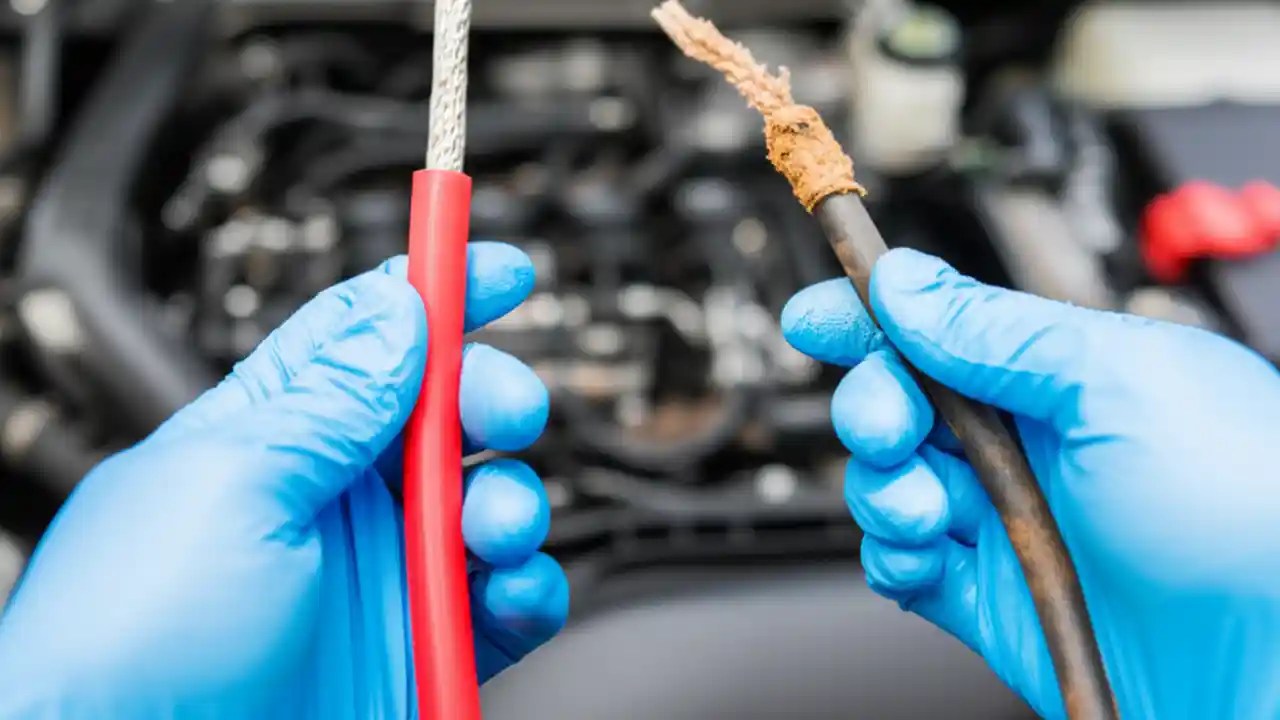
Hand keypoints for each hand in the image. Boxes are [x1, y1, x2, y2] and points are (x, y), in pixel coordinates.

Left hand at [0, 244, 568, 717]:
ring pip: (488, 505)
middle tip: (504, 409)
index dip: (437, 291)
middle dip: (492, 398)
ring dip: (514, 501)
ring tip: (491, 528)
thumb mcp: (228, 486)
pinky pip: (504, 605)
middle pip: (447, 416)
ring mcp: (381, 577)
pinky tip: (511, 592)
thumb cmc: (127, 644)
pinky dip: (530, 591)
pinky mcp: (421, 651)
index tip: (498, 268)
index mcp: (273, 436)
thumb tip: (399, 311)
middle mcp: (333, 501)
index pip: (369, 337)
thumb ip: (329, 398)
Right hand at [782, 248, 1279, 719]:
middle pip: (903, 405)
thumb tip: (908, 284)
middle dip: (875, 405)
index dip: (873, 318)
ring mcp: (1010, 524)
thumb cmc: (1252, 517)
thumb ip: (999, 330)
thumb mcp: (1122, 385)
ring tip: (922, 503)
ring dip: (881, 487)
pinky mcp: (989, 599)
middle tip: (888, 421)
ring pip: (891, 484)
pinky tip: (919, 553)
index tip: (815, 315)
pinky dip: (890, 555)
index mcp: (1069, 379)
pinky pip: (902, 565)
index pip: (946, 330)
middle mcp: (1034, 448)